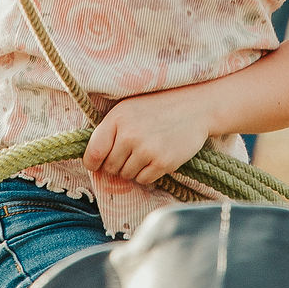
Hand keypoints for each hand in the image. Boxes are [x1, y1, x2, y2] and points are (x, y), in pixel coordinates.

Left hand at [84, 90, 211, 185]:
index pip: (93, 152)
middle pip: (110, 167)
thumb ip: (110, 131)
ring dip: (134, 169)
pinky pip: (144, 180)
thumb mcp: (128, 109)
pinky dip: (149, 174)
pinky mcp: (163, 162)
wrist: (195, 106)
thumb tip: (94, 161)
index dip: (93, 163)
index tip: (98, 164)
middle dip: (119, 164)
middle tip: (134, 152)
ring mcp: (146, 149)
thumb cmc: (157, 108)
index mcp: (117, 119)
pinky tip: (157, 158)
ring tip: (148, 151)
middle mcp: (129, 134)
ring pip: (126, 175)